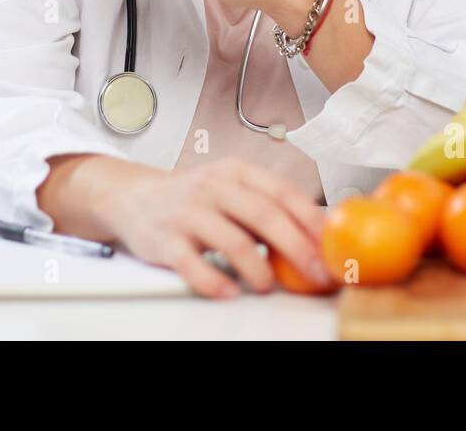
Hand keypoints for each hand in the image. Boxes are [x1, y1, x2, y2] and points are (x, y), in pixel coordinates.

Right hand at [95, 156, 331, 297]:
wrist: (134, 196)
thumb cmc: (194, 197)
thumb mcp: (231, 189)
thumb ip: (268, 205)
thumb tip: (321, 231)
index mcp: (236, 172)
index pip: (282, 193)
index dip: (311, 220)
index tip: (332, 245)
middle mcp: (213, 187)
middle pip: (263, 216)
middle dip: (297, 248)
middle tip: (317, 274)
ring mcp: (187, 213)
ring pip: (232, 241)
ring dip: (258, 269)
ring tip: (268, 286)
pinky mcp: (165, 240)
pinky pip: (193, 265)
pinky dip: (215, 282)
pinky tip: (230, 292)